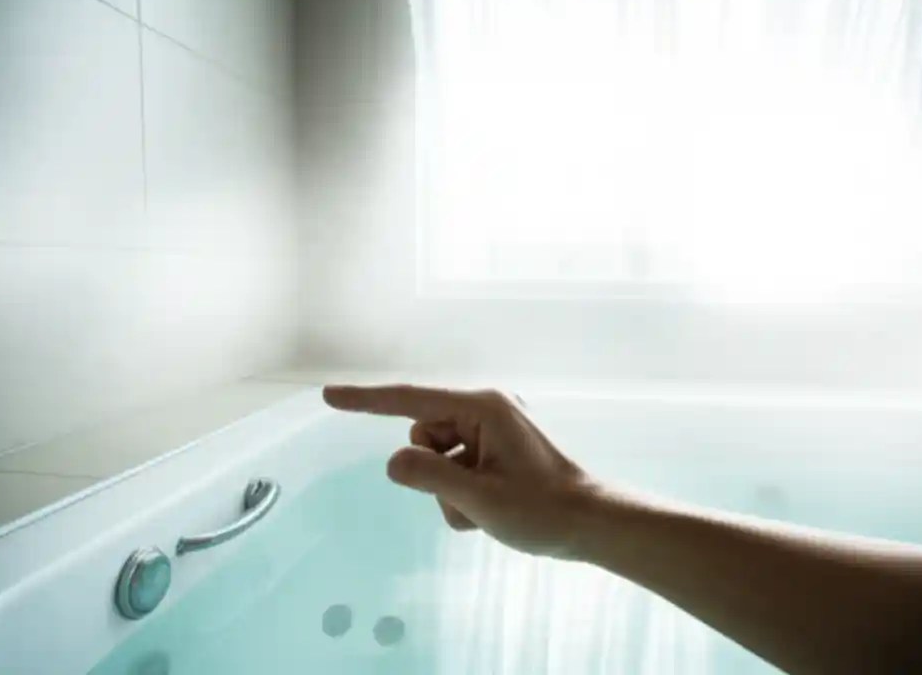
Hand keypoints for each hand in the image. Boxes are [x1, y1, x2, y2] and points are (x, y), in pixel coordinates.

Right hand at [322, 384, 597, 556]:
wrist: (594, 524)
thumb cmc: (544, 510)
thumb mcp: (478, 498)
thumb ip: (428, 476)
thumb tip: (393, 462)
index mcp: (483, 407)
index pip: (409, 401)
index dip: (365, 401)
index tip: (328, 396)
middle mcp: (488, 409)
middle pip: (424, 436)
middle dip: (433, 473)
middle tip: (472, 500)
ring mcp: (495, 430)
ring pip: (438, 459)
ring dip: (450, 491)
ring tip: (488, 510)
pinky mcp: (500, 450)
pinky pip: (458, 469)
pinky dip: (464, 494)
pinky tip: (495, 511)